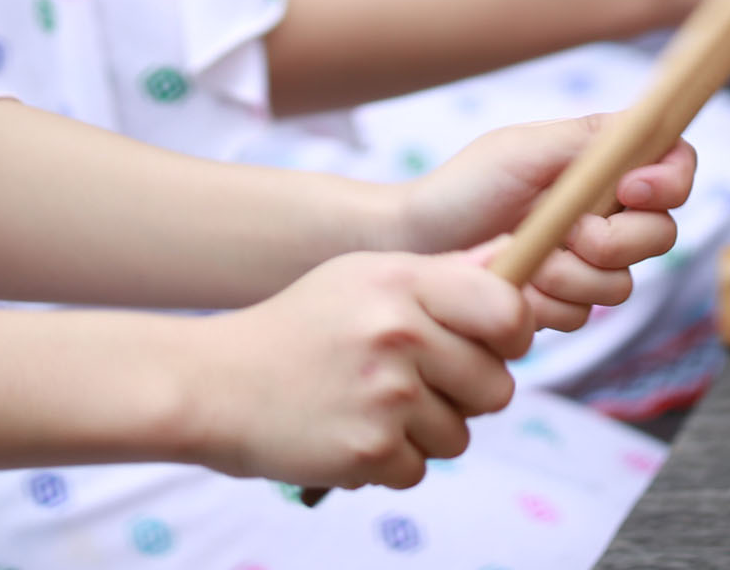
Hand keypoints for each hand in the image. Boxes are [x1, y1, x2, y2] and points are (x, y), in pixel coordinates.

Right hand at [181, 252, 533, 488]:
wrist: (217, 384)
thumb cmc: (299, 327)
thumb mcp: (363, 276)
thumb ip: (442, 275)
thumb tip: (513, 259)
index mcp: (402, 282)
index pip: (506, 311)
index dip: (512, 334)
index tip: (494, 342)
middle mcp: (399, 335)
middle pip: (495, 387)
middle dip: (465, 394)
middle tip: (416, 382)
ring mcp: (385, 397)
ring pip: (458, 436)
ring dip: (423, 432)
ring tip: (370, 404)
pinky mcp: (368, 451)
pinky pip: (418, 470)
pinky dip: (390, 461)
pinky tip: (350, 429)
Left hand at [394, 115, 700, 329]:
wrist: (417, 243)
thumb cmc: (465, 186)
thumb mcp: (524, 151)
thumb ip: (589, 140)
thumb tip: (648, 125)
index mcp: (603, 165)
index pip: (674, 166)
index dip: (670, 182)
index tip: (631, 189)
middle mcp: (605, 212)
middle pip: (660, 235)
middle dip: (612, 241)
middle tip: (568, 234)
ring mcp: (587, 261)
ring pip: (621, 283)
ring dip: (570, 275)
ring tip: (526, 262)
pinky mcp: (564, 301)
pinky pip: (584, 314)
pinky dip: (547, 304)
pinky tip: (516, 287)